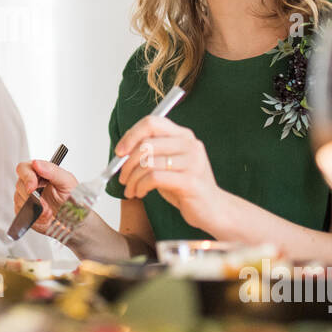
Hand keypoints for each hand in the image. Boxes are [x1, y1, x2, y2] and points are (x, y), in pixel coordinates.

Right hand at [14, 159, 77, 232]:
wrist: (74, 216)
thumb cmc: (72, 196)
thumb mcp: (67, 181)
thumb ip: (52, 171)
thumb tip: (37, 163)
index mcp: (40, 172)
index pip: (23, 168)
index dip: (26, 178)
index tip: (32, 188)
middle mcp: (31, 183)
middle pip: (19, 185)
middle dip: (33, 198)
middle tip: (46, 205)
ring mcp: (26, 197)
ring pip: (19, 200)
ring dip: (35, 209)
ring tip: (49, 212)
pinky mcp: (25, 210)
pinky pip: (22, 213)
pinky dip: (35, 217)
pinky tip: (44, 217)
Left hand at [115, 116, 222, 233]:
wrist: (212, 209)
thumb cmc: (185, 186)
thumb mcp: (168, 164)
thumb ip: (151, 152)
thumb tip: (123, 149)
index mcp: (183, 135)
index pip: (152, 123)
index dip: (131, 135)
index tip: (119, 152)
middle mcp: (190, 145)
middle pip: (146, 144)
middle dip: (127, 163)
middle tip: (122, 178)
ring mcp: (192, 162)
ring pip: (148, 163)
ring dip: (132, 179)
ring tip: (131, 190)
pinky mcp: (190, 181)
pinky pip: (154, 178)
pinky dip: (140, 186)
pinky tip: (140, 193)